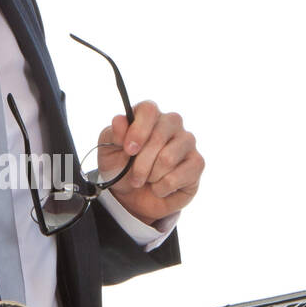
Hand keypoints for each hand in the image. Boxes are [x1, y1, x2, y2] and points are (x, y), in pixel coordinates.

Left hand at [96, 103, 203, 224]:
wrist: (132, 196)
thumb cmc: (121, 168)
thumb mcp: (108, 152)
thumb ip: (112, 135)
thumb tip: (119, 120)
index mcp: (149, 115)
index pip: (149, 109)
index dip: (138, 130)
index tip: (128, 150)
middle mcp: (171, 123)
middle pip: (158, 137)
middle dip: (140, 163)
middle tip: (134, 177)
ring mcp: (187, 142)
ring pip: (167, 159)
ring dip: (151, 176)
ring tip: (148, 180)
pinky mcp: (197, 163)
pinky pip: (177, 177)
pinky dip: (161, 188)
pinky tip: (160, 187)